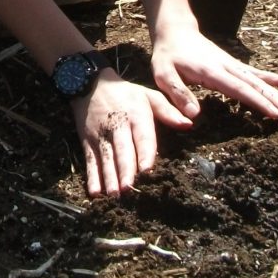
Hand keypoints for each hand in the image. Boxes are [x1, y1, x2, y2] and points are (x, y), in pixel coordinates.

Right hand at [72, 72, 191, 197]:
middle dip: (125, 170)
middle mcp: (118, 127)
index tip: (147, 169)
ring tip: (115, 194)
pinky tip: (95, 192)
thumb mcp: (148, 96)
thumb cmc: (125, 93)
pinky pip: (90, 160)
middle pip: (122, 150)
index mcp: (136, 116)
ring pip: (106, 158)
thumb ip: (168, 111)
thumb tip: (189, 124)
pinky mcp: (88, 141)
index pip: (142, 136)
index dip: (144, 153)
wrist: (89, 83)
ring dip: (109, 177)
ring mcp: (101, 135)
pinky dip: (92, 177)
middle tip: (128, 187)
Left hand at [148, 25, 277, 122]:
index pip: (239, 89)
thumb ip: (178, 93)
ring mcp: (234, 65)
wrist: (175, 31)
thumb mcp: (163, 74)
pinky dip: (275, 79)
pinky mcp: (235, 65)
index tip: (276, 114)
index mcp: (211, 72)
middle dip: (277, 102)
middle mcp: (227, 67)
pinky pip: (258, 73)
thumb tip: (194, 115)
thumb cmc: (168, 55)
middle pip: (256, 86)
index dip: (258, 102)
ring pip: (261, 81)